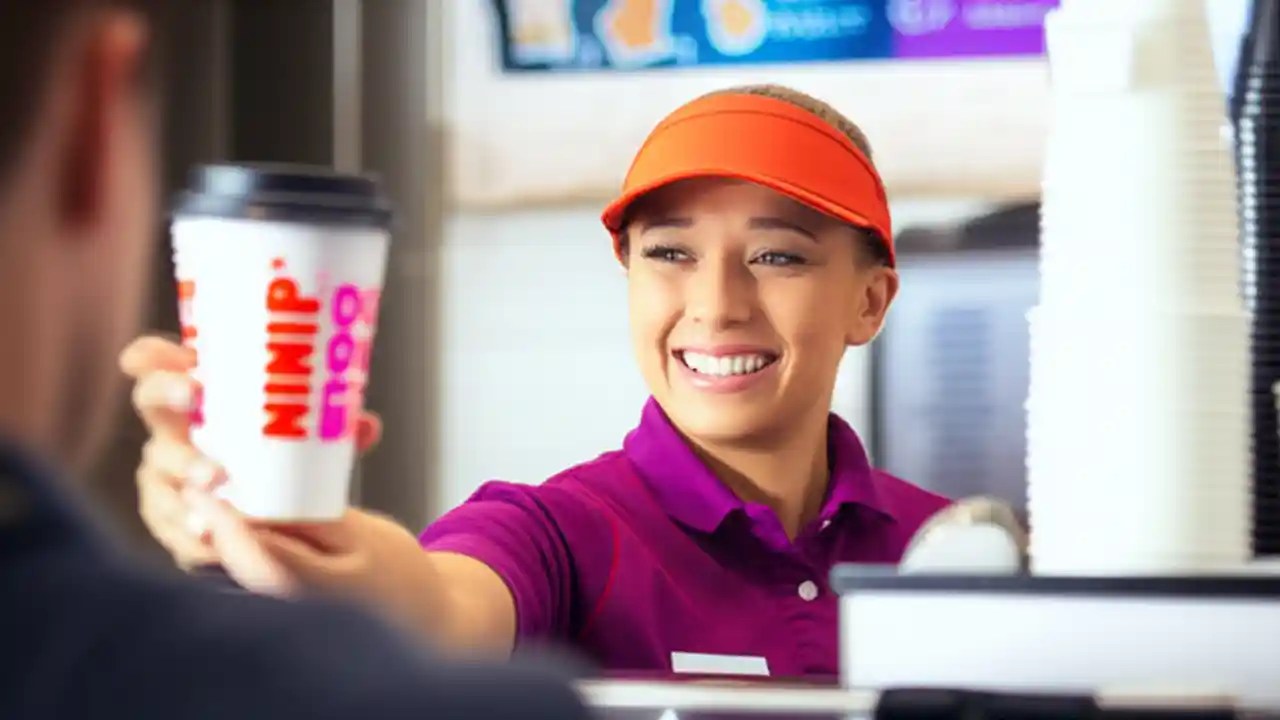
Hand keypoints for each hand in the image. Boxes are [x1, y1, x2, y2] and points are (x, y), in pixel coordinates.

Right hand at [120, 335, 384, 593]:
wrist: (267, 522)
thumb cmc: (275, 457)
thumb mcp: (302, 436)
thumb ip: (331, 427)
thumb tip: (365, 425)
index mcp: (196, 398)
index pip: (157, 365)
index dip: (149, 355)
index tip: (151, 352)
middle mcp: (170, 431)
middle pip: (152, 403)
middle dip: (168, 394)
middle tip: (194, 395)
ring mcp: (162, 476)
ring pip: (161, 467)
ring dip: (186, 468)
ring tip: (216, 477)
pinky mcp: (170, 522)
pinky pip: (172, 523)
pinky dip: (192, 527)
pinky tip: (207, 530)